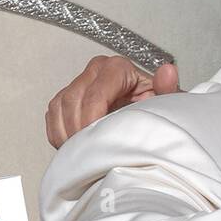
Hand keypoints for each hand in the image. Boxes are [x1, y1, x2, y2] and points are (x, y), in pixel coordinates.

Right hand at [45, 57, 180, 147]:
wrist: (149, 118)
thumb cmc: (156, 111)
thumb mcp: (167, 104)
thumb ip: (168, 89)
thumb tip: (167, 72)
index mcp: (117, 68)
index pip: (95, 94)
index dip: (92, 120)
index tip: (97, 142)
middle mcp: (96, 70)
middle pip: (73, 100)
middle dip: (78, 130)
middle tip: (89, 153)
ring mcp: (80, 83)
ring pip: (60, 107)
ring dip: (67, 133)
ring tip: (82, 152)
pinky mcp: (67, 98)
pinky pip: (53, 115)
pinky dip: (59, 134)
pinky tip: (73, 147)